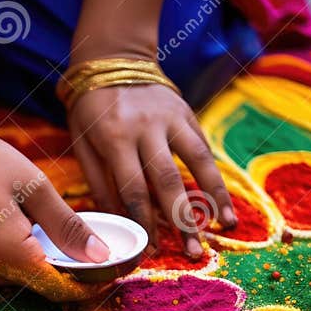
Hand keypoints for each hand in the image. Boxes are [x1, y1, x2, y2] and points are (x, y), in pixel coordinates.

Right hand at [0, 128, 110, 300]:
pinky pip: (15, 265)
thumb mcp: (36, 188)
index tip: (112, 274)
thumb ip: (68, 226)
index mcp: (7, 250)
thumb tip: (101, 257)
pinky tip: (53, 241)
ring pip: (29, 278)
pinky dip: (38, 259)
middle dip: (75, 279)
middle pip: (43, 286)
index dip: (86, 285)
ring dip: (57, 270)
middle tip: (104, 261)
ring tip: (84, 250)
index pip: (56, 285)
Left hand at [67, 84, 236, 257]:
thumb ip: (102, 183)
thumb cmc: (90, 109)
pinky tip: (224, 200)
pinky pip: (203, 148)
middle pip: (168, 181)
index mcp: (114, 137)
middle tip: (193, 253)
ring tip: (228, 226)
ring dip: (214, 196)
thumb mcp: (83, 144)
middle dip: (183, 221)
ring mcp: (171, 117)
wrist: (112, 57)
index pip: (133, 189)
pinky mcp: (187, 112)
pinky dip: (215, 176)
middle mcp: (146, 127)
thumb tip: (121, 224)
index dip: (145, 223)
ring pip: (198, 161)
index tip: (152, 251)